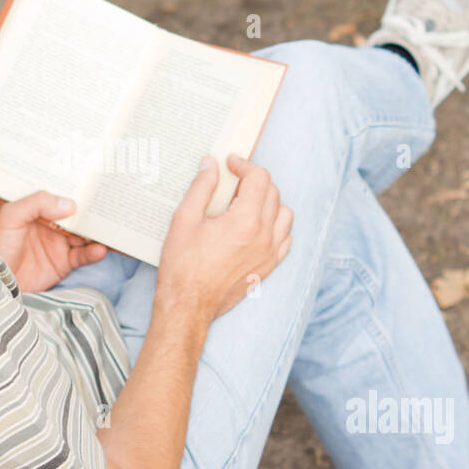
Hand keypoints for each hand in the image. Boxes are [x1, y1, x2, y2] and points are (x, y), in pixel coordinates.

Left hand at [0, 192, 107, 293]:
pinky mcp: (62, 263)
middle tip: (110, 205)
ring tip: (111, 228)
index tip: (94, 183)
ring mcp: (57, 243)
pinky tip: (99, 249)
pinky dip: (94, 252)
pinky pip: (83, 255)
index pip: (58, 196)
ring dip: (97, 231)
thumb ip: (37, 204)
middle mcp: (48, 224)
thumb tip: (69, 203)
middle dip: (92, 210)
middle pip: (76, 214)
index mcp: (34, 209)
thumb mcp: (9, 216)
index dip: (75, 190)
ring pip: (83, 234)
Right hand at [156, 153, 292, 320]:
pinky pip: (285, 238)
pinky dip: (276, 225)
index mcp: (245, 220)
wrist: (188, 304)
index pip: (259, 178)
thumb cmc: (183, 265)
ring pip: (284, 214)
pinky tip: (257, 225)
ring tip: (246, 202)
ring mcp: (270, 253)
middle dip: (253, 180)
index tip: (229, 163)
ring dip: (269, 201)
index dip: (244, 164)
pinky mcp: (269, 266)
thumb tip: (211, 164)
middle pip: (273, 192)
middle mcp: (264, 235)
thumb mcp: (184, 219)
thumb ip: (201, 187)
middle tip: (232, 182)